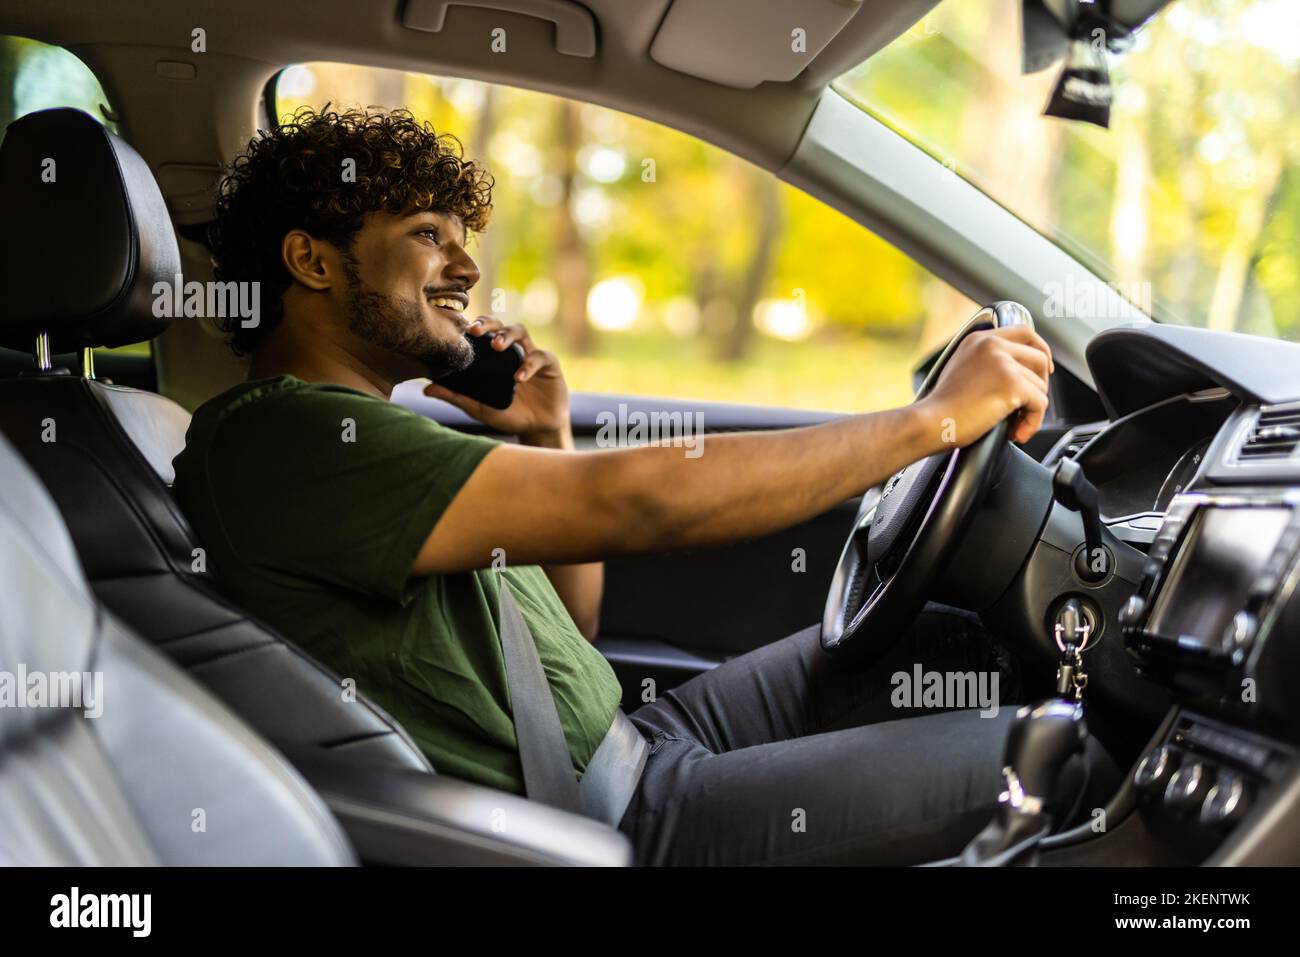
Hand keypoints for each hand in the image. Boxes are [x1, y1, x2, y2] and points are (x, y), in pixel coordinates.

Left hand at [423, 316, 570, 443]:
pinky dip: (528, 365)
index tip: (458, 329)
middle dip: (488, 323)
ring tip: (496, 345)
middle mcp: (512, 350)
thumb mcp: (480, 407)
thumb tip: (426, 389)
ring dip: (507, 335)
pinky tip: (519, 377)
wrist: (538, 429)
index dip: (472, 326)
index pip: (482, 333)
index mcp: (494, 357)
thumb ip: (456, 396)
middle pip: (500, 324)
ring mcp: (531, 354)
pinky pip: (539, 356)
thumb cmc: (509, 414)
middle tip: (475, 330)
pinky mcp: (549, 364)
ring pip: (520, 331)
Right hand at [914, 325, 1053, 449]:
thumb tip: (1016, 374)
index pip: (1024, 332)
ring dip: (1032, 410)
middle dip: (1041, 384)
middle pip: (1039, 358)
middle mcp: (992, 345)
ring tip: (1013, 426)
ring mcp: (1003, 363)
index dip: (1041, 350)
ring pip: (1040, 386)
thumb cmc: (941, 408)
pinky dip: (1032, 422)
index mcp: (979, 340)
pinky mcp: (1012, 384)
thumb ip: (986, 364)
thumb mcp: (961, 371)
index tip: (1044, 369)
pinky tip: (1016, 433)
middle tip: (1029, 406)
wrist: (930, 422)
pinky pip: (1040, 404)